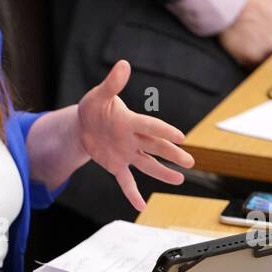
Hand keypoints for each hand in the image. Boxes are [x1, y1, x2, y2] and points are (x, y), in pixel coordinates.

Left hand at [77, 59, 194, 212]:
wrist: (82, 126)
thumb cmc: (93, 108)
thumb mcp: (98, 96)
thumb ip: (112, 84)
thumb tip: (123, 65)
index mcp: (130, 121)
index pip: (150, 126)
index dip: (164, 131)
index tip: (181, 137)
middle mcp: (133, 139)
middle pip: (155, 147)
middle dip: (171, 154)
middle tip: (190, 161)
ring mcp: (126, 153)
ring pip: (147, 164)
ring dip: (162, 173)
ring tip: (180, 179)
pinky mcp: (116, 165)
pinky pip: (126, 181)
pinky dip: (132, 193)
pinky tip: (141, 206)